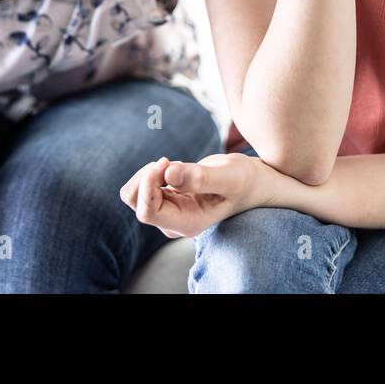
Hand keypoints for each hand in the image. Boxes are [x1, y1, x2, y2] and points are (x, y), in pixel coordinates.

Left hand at [119, 152, 265, 238]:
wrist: (250, 183)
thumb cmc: (244, 181)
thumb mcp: (230, 177)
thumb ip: (201, 177)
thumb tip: (169, 174)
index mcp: (187, 223)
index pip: (147, 211)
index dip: (147, 185)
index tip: (165, 162)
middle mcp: (173, 222)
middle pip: (135, 202)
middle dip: (145, 177)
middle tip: (168, 161)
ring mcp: (168, 212)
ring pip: (134, 194)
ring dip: (147, 173)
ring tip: (173, 164)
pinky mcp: (165, 200)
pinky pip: (143, 186)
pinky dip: (153, 172)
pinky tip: (174, 168)